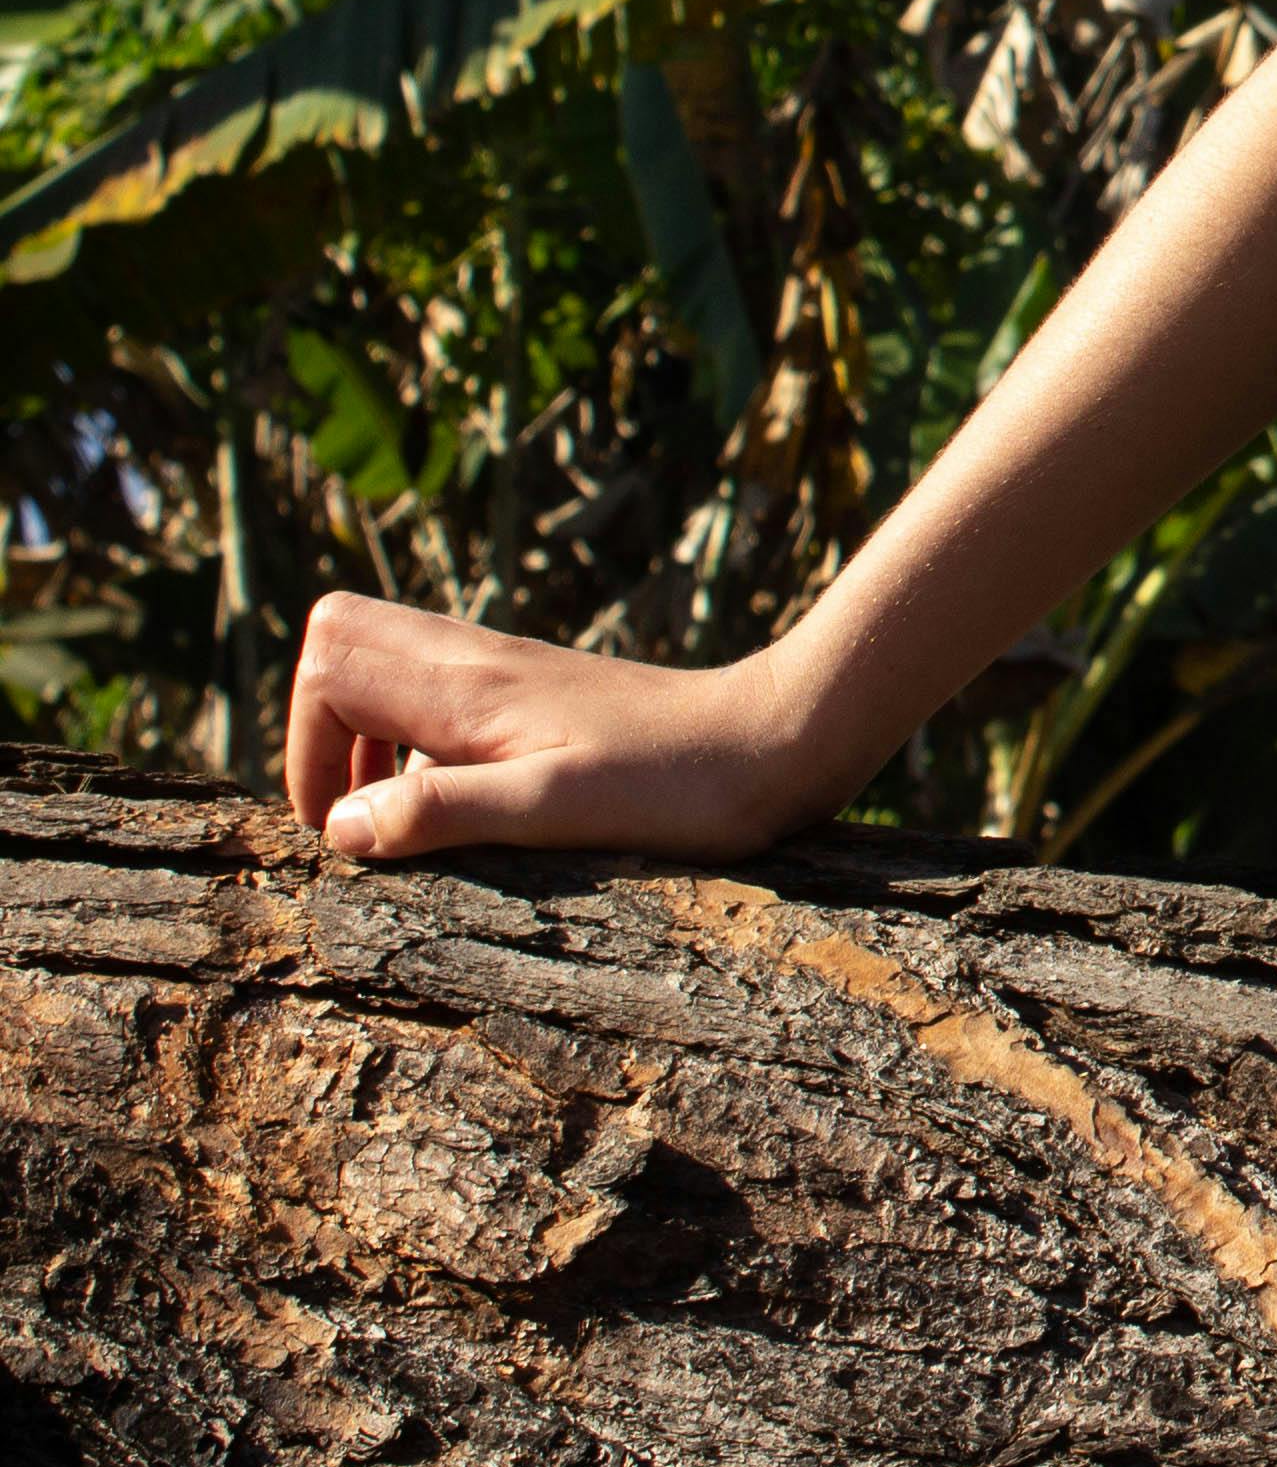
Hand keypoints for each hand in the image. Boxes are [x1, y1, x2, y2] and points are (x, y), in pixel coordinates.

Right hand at [284, 594, 847, 863]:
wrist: (783, 740)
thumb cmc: (679, 784)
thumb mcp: (556, 808)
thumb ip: (444, 810)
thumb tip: (342, 828)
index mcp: (473, 688)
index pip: (326, 666)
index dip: (303, 748)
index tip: (341, 828)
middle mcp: (483, 664)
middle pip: (344, 638)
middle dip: (317, 725)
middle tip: (356, 814)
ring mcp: (514, 675)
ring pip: (392, 663)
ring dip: (366, 737)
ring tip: (404, 819)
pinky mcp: (545, 695)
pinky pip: (444, 695)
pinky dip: (422, 743)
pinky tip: (471, 803)